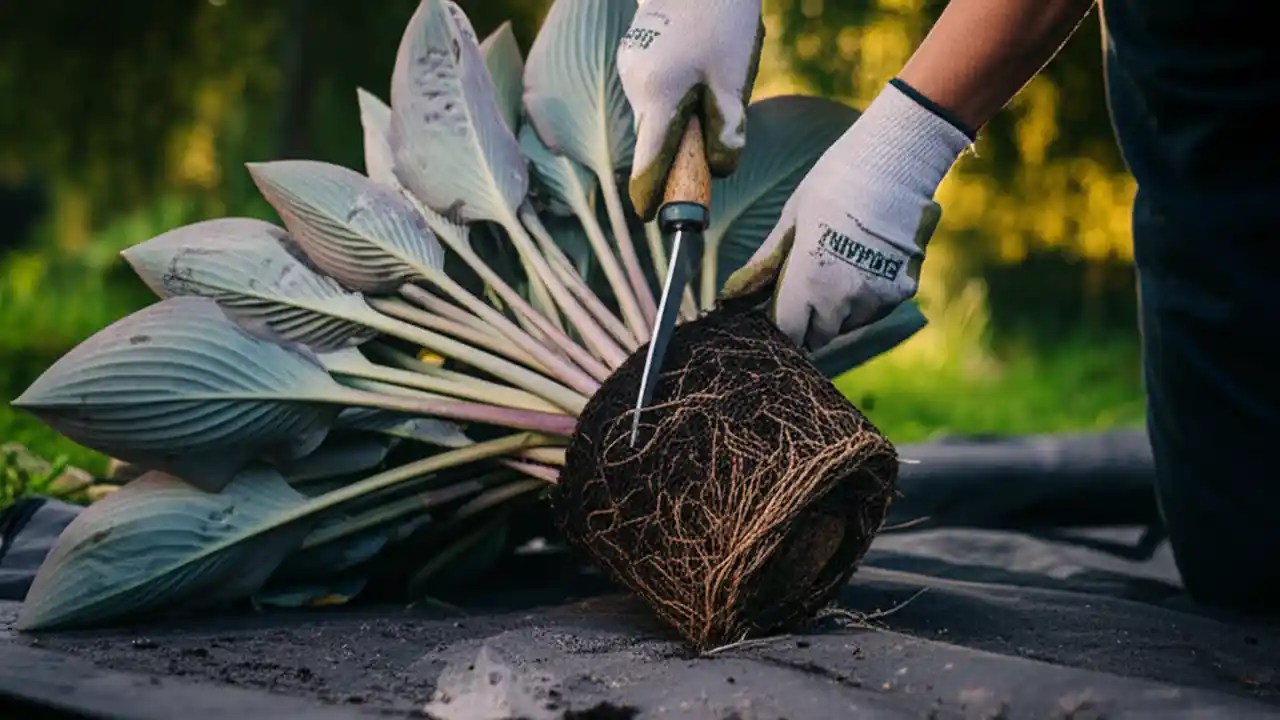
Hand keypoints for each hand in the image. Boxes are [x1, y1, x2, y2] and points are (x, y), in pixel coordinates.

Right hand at [617, 0, 764, 220]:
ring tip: (710, 79)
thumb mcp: (733, 78)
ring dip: (682, 116)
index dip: (651, 191)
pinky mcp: (634, 57)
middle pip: (656, 138)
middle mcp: (635, 86)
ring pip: (657, 115)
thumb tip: (719, 170)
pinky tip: (697, 63)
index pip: (650, 159)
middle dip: (682, 145)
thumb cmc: (720, 19)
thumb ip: (726, 128)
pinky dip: (676, 95)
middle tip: (715, 124)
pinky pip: (656, 93)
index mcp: (659, 95)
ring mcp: (630, 69)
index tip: (650, 215)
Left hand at [721, 82, 971, 351]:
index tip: (773, 315)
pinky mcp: (901, 292)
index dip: (778, 327)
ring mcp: (875, 299)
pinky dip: (864, 299)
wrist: (897, 163)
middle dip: (806, 323)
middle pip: (817, 337)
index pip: (787, 333)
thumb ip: (766, 262)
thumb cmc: (835, 183)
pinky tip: (862, 264)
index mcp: (808, 283)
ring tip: (835, 270)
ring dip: (835, 312)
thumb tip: (735, 291)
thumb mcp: (791, 219)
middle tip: (802, 293)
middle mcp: (843, 301)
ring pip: (846, 326)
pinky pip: (873, 310)